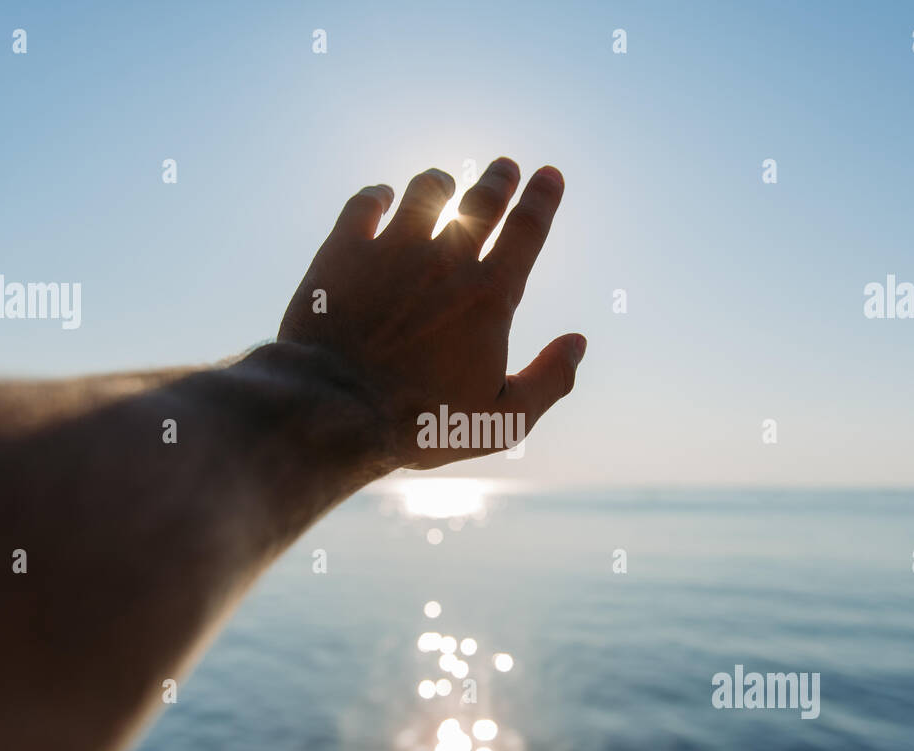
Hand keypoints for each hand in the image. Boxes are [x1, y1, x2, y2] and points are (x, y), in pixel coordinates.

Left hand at [276, 158, 585, 469]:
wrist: (335, 408)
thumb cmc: (421, 422)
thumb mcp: (502, 420)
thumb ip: (549, 380)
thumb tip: (579, 343)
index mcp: (489, 296)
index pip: (526, 231)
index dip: (542, 199)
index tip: (550, 175)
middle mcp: (446, 260)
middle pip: (481, 203)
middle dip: (498, 180)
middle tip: (506, 166)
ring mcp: (392, 250)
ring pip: (424, 193)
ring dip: (439, 184)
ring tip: (443, 182)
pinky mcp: (343, 252)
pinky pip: (364, 204)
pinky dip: (377, 195)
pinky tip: (381, 196)